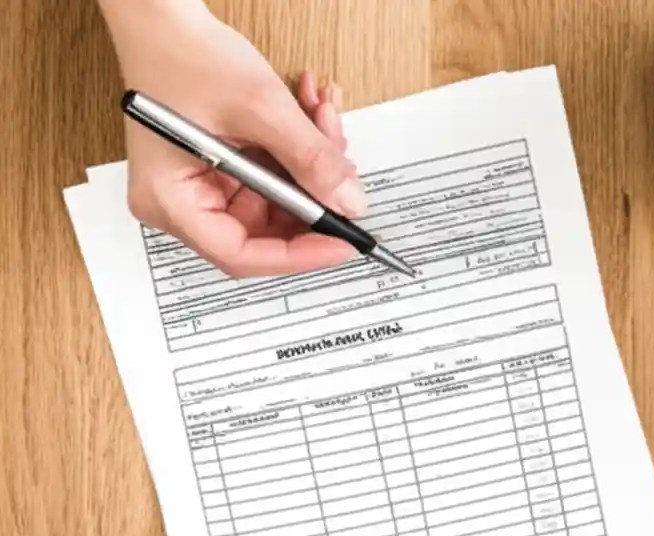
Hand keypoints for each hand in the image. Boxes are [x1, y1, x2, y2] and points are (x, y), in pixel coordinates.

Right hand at [99, 2, 363, 275]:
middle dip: (313, 196)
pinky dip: (297, 149)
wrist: (165, 15)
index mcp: (170, 201)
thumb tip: (349, 202)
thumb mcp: (260, 109)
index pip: (240, 254)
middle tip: (345, 173)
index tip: (343, 243)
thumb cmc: (184, 52)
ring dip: (311, 163)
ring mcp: (201, 183)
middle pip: (264, 228)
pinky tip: (311, 116)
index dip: (299, 255)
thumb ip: (310, 160)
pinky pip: (271, 173)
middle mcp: (180, 201)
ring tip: (324, 122)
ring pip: (277, 198)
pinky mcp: (220, 165)